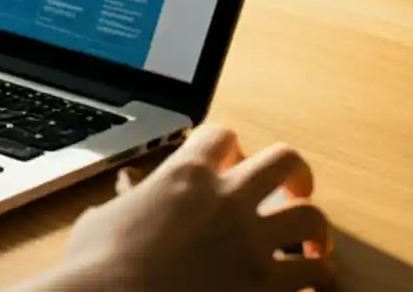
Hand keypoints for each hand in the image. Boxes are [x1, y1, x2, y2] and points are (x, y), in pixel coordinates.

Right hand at [27, 126, 333, 291]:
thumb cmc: (97, 265)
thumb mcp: (103, 220)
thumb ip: (127, 203)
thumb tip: (122, 198)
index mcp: (185, 175)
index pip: (223, 135)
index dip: (230, 146)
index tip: (229, 162)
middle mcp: (227, 200)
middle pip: (285, 161)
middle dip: (296, 174)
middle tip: (293, 191)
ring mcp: (251, 244)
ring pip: (313, 219)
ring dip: (315, 232)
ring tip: (310, 247)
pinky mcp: (265, 287)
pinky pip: (313, 277)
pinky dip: (315, 281)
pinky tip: (308, 287)